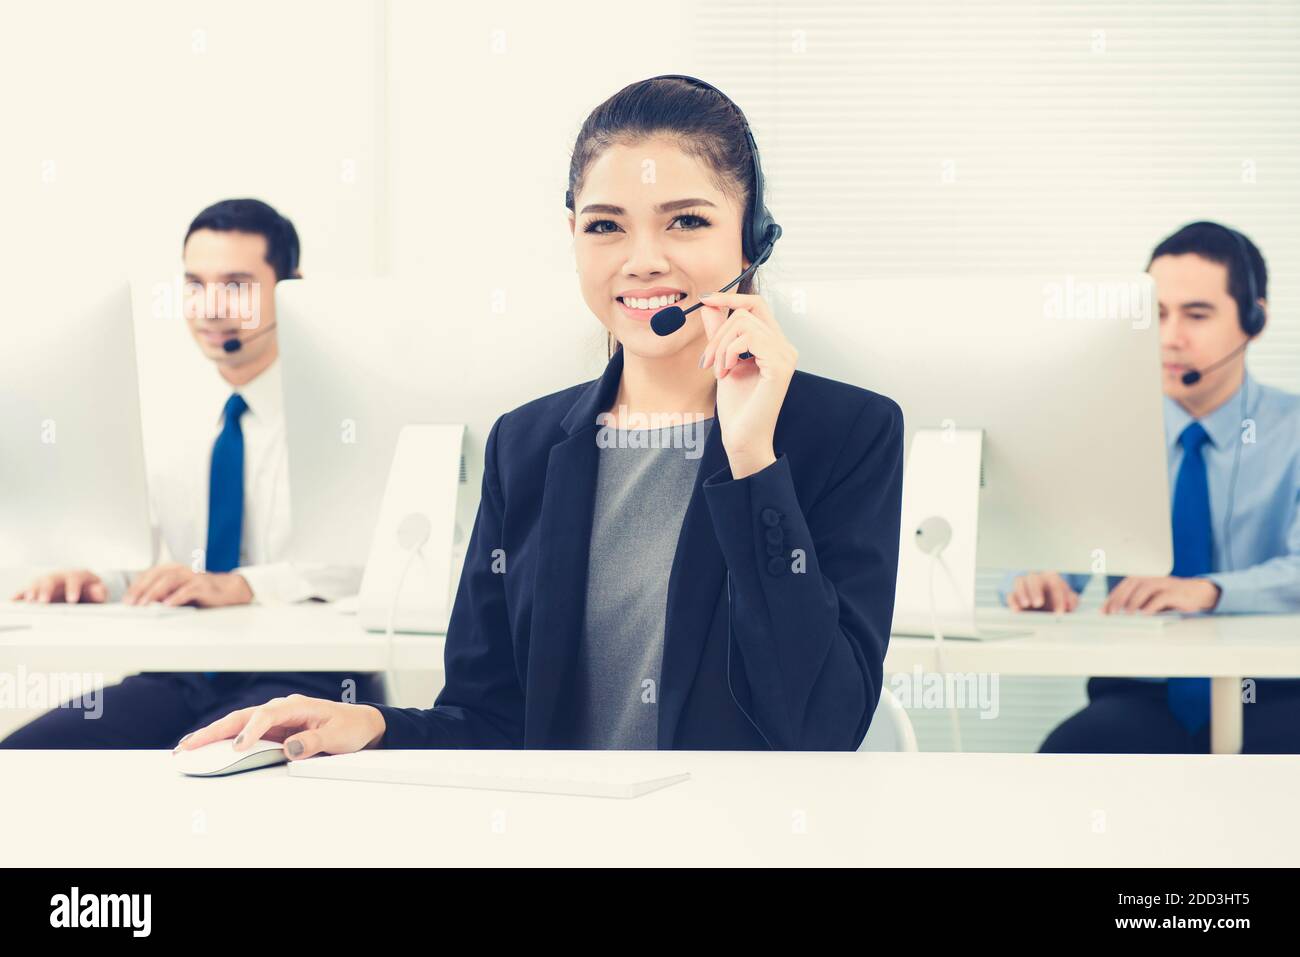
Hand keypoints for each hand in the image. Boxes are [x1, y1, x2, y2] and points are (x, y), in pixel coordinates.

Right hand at [11, 569, 105, 603]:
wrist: (85, 591)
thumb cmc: (91, 593)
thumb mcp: (99, 593)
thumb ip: (99, 592)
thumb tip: (98, 590)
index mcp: (78, 575)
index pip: (75, 578)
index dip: (73, 588)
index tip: (72, 600)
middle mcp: (60, 576)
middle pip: (51, 579)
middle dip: (47, 590)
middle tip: (43, 602)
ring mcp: (47, 581)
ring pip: (37, 583)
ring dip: (32, 591)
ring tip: (29, 602)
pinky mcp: (37, 589)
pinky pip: (26, 590)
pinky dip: (19, 595)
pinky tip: (14, 601)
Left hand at [123, 563, 252, 606]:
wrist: (228, 591)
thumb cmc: (200, 592)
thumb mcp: (176, 591)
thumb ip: (161, 594)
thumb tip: (140, 604)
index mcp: (171, 570)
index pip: (149, 575)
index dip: (136, 587)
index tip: (126, 600)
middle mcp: (181, 570)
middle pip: (156, 576)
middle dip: (141, 590)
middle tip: (131, 603)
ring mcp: (192, 577)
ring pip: (169, 580)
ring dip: (154, 592)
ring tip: (145, 604)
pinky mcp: (203, 586)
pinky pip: (188, 590)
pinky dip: (176, 597)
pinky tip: (168, 605)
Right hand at [174, 694, 386, 759]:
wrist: (361, 724)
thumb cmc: (350, 726)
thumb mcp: (337, 735)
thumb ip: (313, 741)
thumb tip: (289, 749)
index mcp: (296, 706)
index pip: (266, 715)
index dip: (250, 730)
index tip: (238, 747)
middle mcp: (281, 710)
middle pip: (242, 717)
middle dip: (214, 731)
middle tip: (189, 745)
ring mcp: (275, 720)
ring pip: (238, 725)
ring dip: (212, 735)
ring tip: (187, 747)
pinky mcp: (273, 731)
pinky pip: (245, 734)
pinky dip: (225, 740)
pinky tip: (207, 748)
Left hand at [695, 291, 796, 477]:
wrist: (742, 438)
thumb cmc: (737, 408)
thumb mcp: (723, 362)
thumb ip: (719, 334)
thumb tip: (710, 305)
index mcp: (775, 345)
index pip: (757, 305)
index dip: (731, 298)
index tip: (705, 300)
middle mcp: (785, 347)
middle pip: (747, 311)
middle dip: (718, 331)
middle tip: (707, 360)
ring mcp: (786, 355)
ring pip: (743, 323)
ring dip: (720, 347)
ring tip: (718, 372)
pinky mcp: (780, 366)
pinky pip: (748, 338)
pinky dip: (729, 353)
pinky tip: (727, 373)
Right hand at [1007, 572, 1078, 611]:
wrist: (1047, 603)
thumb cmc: (1057, 599)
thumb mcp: (1068, 600)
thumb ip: (1072, 601)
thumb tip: (1070, 604)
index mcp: (1051, 578)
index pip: (1054, 583)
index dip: (1057, 598)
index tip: (1059, 612)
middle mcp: (1036, 579)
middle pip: (1034, 579)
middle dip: (1036, 590)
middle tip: (1039, 603)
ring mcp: (1024, 586)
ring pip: (1020, 582)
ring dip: (1022, 593)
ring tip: (1026, 604)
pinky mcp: (1015, 595)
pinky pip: (1011, 595)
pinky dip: (1012, 602)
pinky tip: (1017, 610)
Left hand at [1101, 576, 1220, 614]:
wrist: (1197, 594)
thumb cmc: (1171, 598)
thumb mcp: (1152, 600)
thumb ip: (1137, 603)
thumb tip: (1117, 613)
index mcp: (1145, 579)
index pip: (1124, 586)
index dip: (1113, 597)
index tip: (1103, 610)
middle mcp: (1153, 579)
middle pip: (1132, 584)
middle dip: (1120, 598)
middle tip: (1112, 612)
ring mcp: (1165, 584)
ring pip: (1145, 588)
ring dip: (1134, 601)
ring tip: (1126, 613)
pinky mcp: (1176, 592)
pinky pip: (1162, 596)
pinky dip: (1152, 605)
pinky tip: (1145, 613)